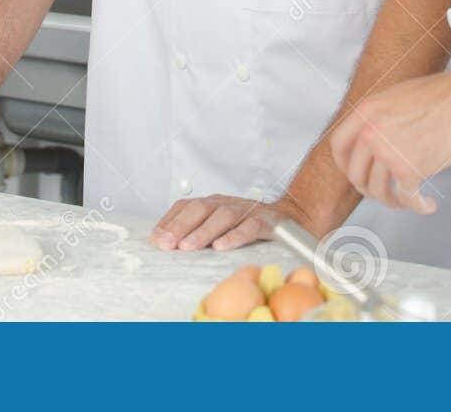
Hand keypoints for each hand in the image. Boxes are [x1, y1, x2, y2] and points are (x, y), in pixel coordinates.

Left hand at [150, 194, 314, 252]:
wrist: (295, 218)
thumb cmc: (252, 227)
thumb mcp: (222, 228)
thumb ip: (199, 233)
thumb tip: (165, 244)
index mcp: (214, 204)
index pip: (186, 206)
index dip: (169, 220)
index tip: (155, 239)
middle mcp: (228, 203)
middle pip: (201, 208)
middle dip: (180, 226)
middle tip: (166, 244)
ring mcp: (248, 210)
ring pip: (223, 216)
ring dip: (202, 232)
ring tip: (187, 247)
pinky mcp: (268, 221)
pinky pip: (250, 226)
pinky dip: (235, 236)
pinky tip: (221, 247)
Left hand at [330, 67, 450, 214]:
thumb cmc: (439, 95)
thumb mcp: (394, 98)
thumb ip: (377, 118)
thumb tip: (372, 139)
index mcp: (365, 113)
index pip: (338, 146)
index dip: (345, 164)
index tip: (354, 172)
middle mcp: (370, 133)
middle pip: (356, 174)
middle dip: (369, 187)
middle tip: (383, 190)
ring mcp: (388, 153)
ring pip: (379, 191)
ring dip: (392, 200)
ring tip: (405, 199)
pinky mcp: (409, 170)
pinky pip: (407, 199)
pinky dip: (417, 207)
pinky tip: (426, 205)